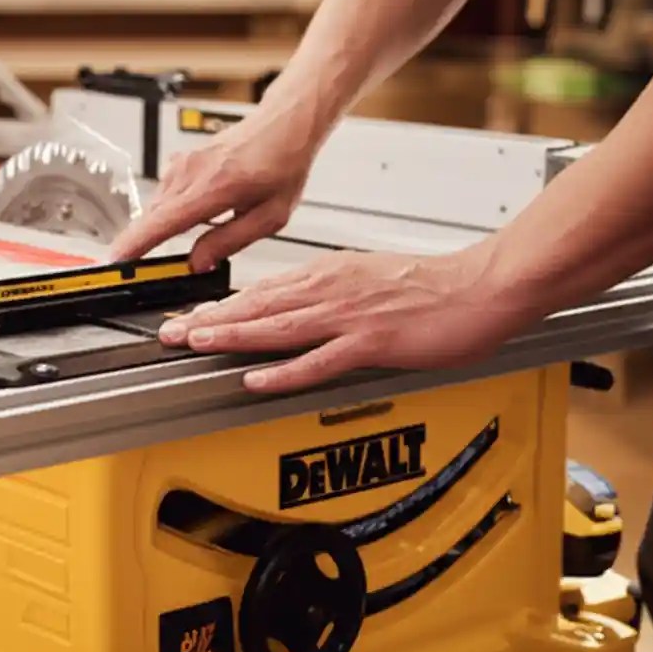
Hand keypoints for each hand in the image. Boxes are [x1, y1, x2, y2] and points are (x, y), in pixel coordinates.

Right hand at [109, 105, 319, 271]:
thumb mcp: (270, 217)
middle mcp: (193, 173)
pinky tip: (196, 212)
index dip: (137, 243)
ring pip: (157, 206)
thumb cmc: (283, 164)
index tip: (118, 260)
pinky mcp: (181, 161)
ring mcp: (183, 164)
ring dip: (164, 226)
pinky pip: (165, 194)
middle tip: (150, 267)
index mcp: (216, 188)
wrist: (283, 125)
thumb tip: (199, 262)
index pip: (165, 221)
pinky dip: (171, 210)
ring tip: (195, 232)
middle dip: (146, 242)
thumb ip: (230, 241)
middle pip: (153, 217)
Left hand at [156, 248, 544, 392]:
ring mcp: (349, 315)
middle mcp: (331, 288)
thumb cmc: (433, 289)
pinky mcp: (371, 341)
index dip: (223, 306)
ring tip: (195, 345)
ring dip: (232, 336)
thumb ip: (332, 295)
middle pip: (259, 306)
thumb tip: (302, 311)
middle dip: (210, 319)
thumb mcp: (369, 281)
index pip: (264, 290)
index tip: (191, 317)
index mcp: (330, 273)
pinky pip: (319, 359)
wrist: (482, 288)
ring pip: (277, 327)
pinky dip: (283, 371)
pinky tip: (256, 378)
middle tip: (171, 332)